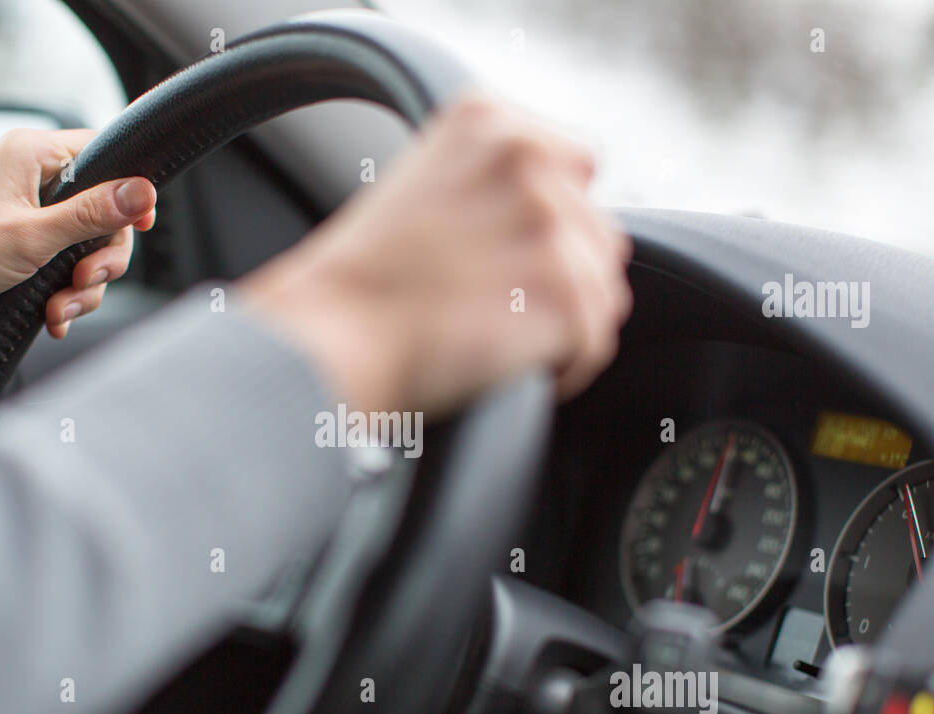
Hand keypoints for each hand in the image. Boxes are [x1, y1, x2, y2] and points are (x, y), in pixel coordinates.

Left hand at [0, 128, 156, 391]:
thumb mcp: (32, 237)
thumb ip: (92, 215)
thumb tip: (143, 192)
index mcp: (33, 155)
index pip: (106, 156)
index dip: (129, 192)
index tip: (141, 226)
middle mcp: (33, 181)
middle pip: (105, 214)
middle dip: (101, 258)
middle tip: (84, 279)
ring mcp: (30, 219)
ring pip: (89, 250)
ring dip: (82, 287)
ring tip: (58, 309)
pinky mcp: (24, 253)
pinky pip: (68, 272)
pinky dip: (66, 298)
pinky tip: (51, 318)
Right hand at [239, 95, 631, 416]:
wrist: (332, 335)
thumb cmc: (359, 282)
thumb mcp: (419, 185)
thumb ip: (487, 182)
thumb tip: (546, 214)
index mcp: (488, 121)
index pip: (577, 168)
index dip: (550, 223)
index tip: (511, 259)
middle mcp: (526, 161)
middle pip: (596, 232)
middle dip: (561, 279)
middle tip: (504, 310)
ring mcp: (548, 225)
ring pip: (602, 286)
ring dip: (566, 325)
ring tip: (511, 343)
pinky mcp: (562, 293)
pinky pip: (596, 338)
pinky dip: (568, 367)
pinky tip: (525, 370)